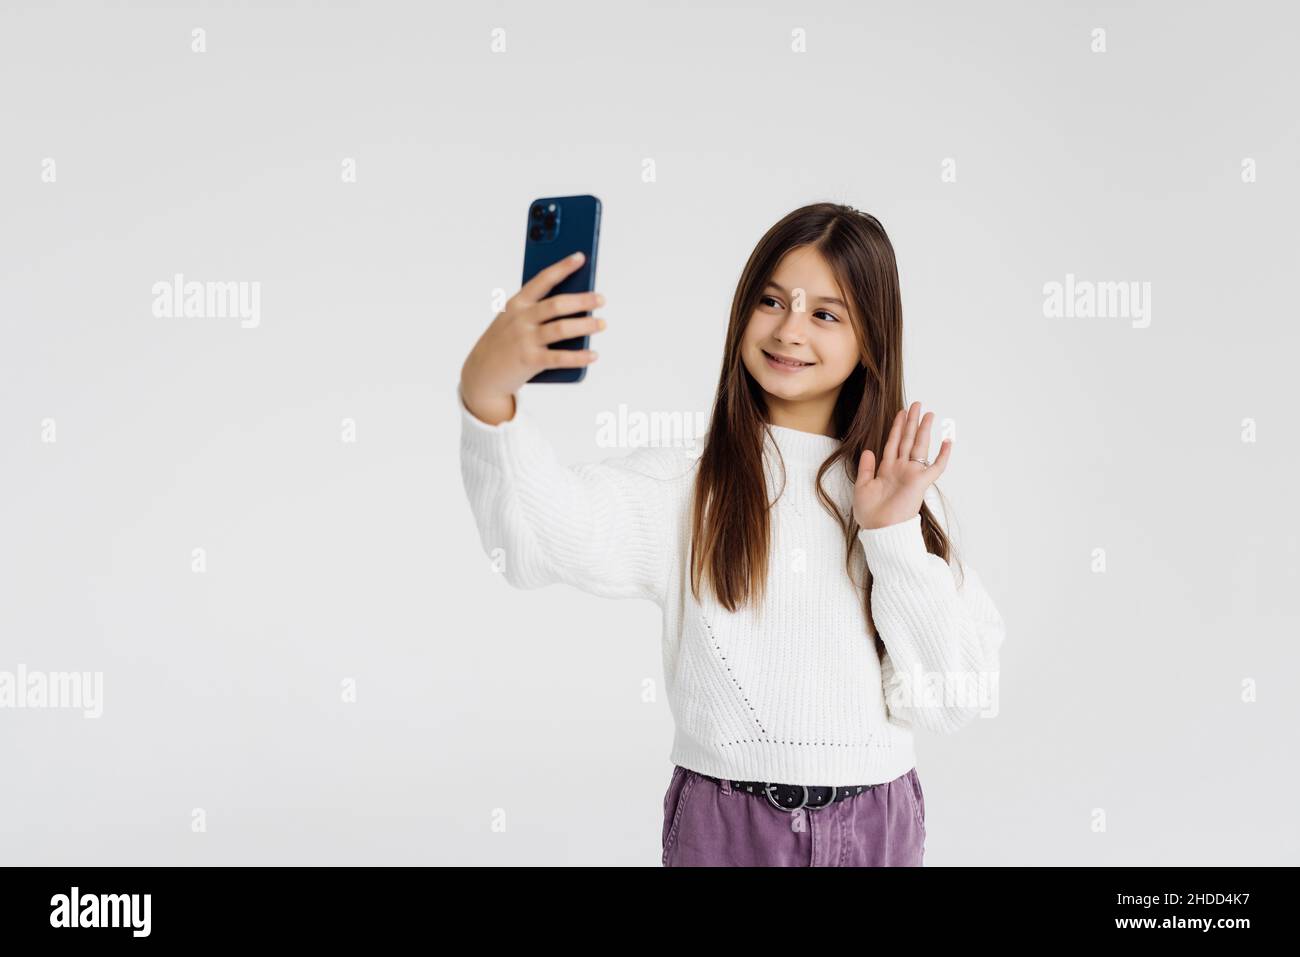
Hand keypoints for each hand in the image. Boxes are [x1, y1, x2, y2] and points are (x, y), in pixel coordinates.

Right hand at [459, 251, 606, 424]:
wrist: (482, 373)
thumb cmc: (506, 341)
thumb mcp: (515, 320)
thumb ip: (538, 310)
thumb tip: (578, 305)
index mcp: (517, 303)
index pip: (543, 280)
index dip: (562, 267)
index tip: (581, 257)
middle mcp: (521, 319)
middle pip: (556, 305)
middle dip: (582, 300)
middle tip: (601, 299)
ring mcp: (524, 340)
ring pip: (561, 329)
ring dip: (585, 325)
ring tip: (601, 323)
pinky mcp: (530, 361)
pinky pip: (560, 358)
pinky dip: (579, 357)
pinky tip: (594, 354)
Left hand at [853, 401, 951, 529]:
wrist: (881, 529)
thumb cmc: (870, 514)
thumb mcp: (862, 487)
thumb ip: (866, 468)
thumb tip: (869, 450)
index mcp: (886, 469)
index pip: (893, 443)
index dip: (897, 428)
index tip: (901, 413)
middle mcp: (901, 469)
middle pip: (908, 440)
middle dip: (912, 422)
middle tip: (917, 405)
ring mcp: (912, 474)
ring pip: (919, 446)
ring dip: (924, 430)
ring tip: (928, 413)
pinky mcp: (921, 483)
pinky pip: (936, 467)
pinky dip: (943, 455)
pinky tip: (947, 441)